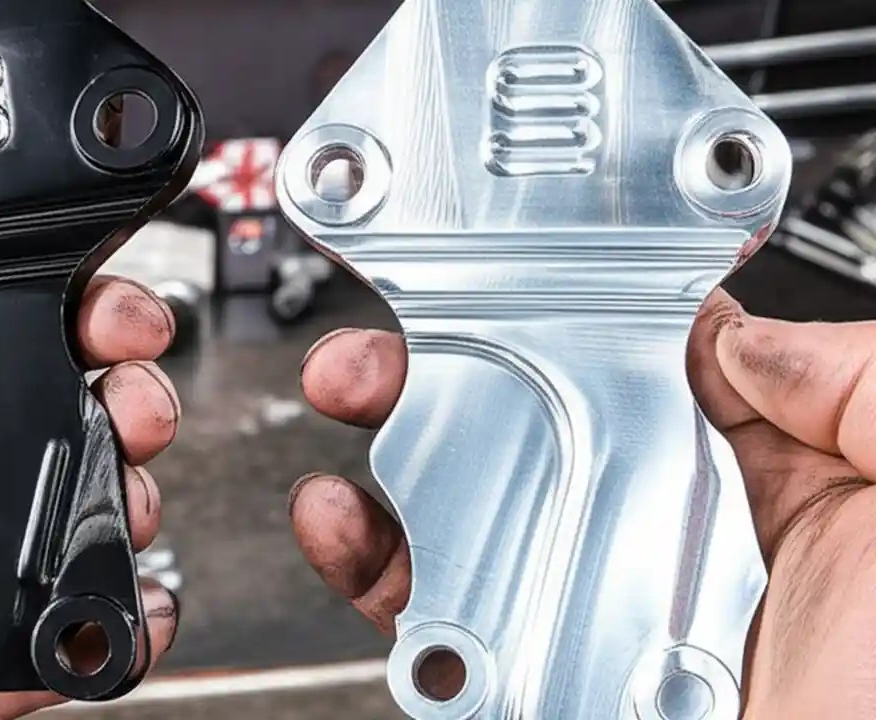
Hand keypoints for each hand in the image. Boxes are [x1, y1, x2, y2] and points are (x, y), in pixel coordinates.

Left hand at [0, 116, 180, 718]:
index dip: (1, 286)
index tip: (64, 268)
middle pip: (6, 406)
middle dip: (91, 371)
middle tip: (126, 357)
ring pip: (37, 513)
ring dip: (112, 479)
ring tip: (135, 459)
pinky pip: (32, 645)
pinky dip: (104, 623)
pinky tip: (135, 592)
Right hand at [293, 291, 875, 716]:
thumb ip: (858, 385)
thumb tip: (738, 337)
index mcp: (768, 472)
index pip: (639, 360)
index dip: (553, 309)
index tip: (480, 277)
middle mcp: (672, 533)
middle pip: (524, 431)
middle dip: (429, 380)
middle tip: (370, 358)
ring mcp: (602, 607)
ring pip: (467, 525)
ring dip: (383, 474)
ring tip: (342, 427)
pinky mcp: (555, 682)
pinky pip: (446, 628)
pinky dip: (381, 585)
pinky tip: (354, 539)